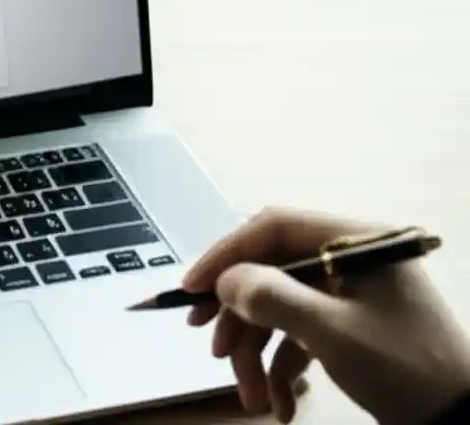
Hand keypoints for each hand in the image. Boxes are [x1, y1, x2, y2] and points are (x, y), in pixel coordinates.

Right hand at [182, 208, 469, 423]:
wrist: (462, 421)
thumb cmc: (406, 369)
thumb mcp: (333, 333)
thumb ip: (273, 298)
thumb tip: (224, 282)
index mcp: (356, 242)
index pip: (274, 228)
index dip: (226, 255)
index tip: (191, 288)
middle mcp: (351, 260)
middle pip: (271, 273)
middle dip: (239, 318)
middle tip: (211, 345)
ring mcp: (351, 295)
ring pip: (280, 310)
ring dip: (257, 354)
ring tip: (251, 395)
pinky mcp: (350, 328)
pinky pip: (300, 337)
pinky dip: (283, 370)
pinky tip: (280, 404)